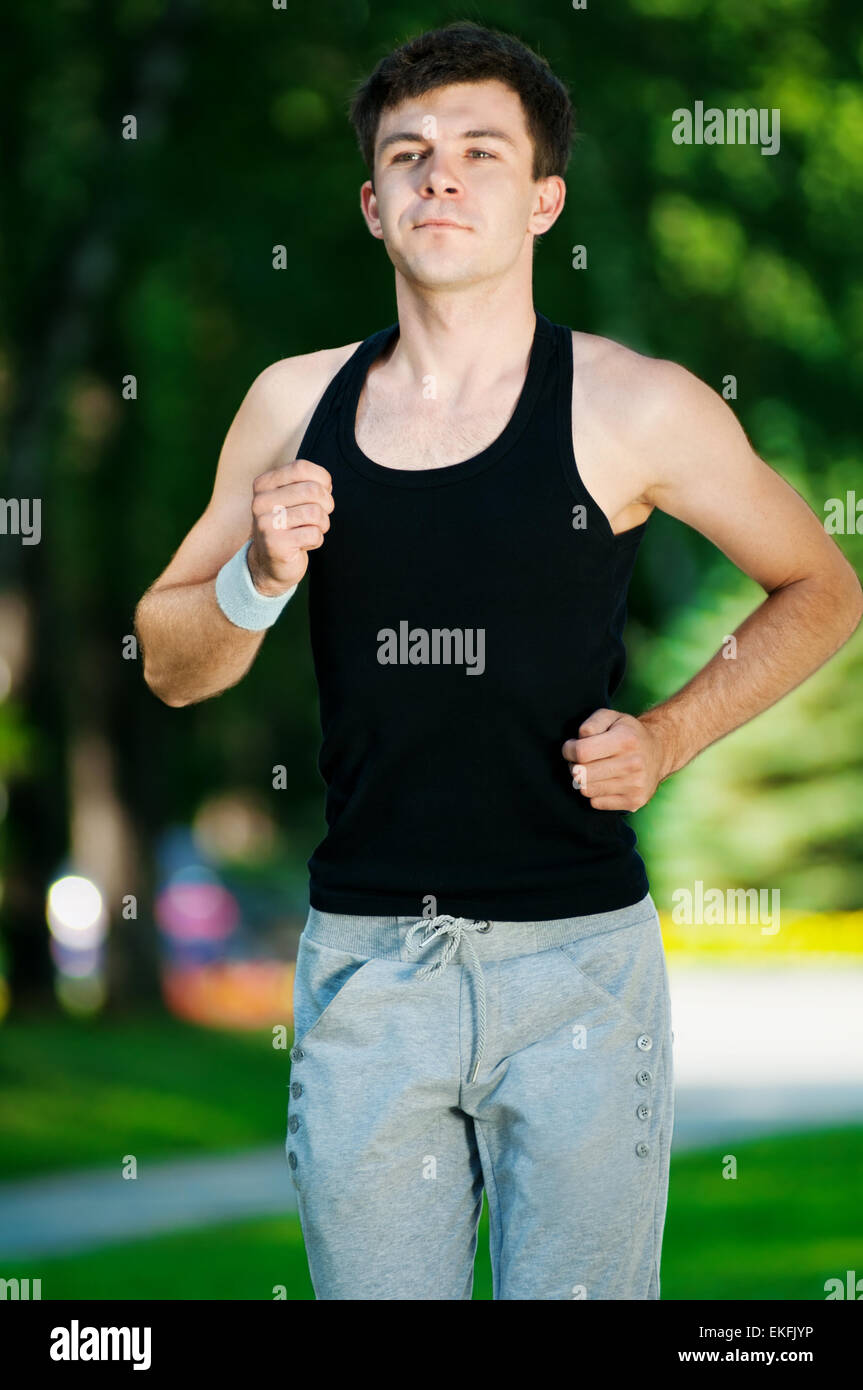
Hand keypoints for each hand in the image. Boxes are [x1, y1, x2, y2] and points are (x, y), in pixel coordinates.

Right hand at [248, 457, 333, 594]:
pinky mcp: (276, 544)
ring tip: (312, 529)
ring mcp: (266, 523)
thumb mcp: (291, 499)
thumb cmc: (287, 526)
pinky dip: (317, 540)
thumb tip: (326, 484)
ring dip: (322, 524)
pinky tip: (304, 543)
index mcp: (264, 484)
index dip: (322, 479)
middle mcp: (261, 501)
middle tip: (321, 515)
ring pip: (315, 513)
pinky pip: (313, 534)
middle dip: (327, 504)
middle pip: (312, 490)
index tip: (323, 491)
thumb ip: (306, 483)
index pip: (301, 467)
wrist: (269, 564)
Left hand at [561, 708, 669, 811]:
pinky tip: (604, 782)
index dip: (568, 750)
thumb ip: (591, 723)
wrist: (660, 752)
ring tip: (592, 770)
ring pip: (587, 790)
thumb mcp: (611, 717)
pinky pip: (596, 803)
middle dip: (573, 766)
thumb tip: (578, 741)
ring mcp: (635, 785)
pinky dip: (595, 793)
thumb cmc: (628, 733)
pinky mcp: (634, 802)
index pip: (581, 752)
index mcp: (625, 740)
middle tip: (580, 761)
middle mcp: (633, 764)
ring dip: (583, 781)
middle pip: (581, 774)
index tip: (571, 747)